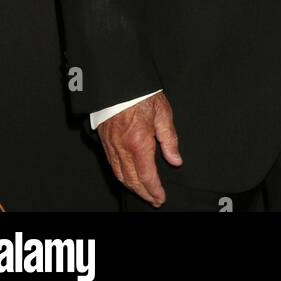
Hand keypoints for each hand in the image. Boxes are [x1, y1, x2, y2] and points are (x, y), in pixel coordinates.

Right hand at [97, 91, 181, 205]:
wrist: (118, 81)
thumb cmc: (141, 93)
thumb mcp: (163, 113)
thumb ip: (169, 139)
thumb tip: (175, 160)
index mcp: (139, 142)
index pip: (147, 176)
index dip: (154, 190)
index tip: (161, 198)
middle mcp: (123, 148)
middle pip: (132, 180)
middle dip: (144, 193)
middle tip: (154, 200)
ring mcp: (111, 146)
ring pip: (120, 176)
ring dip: (132, 187)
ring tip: (143, 192)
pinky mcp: (104, 141)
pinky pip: (112, 165)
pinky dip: (121, 176)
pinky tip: (128, 177)